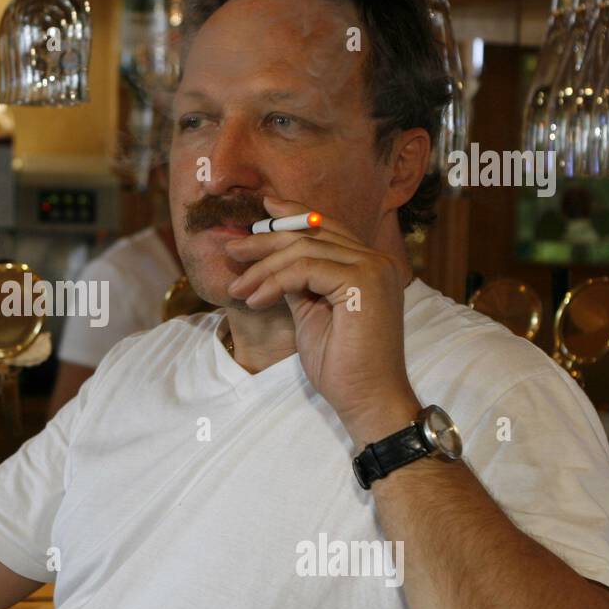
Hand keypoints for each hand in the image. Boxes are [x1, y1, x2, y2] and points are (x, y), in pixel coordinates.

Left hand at [223, 197, 418, 442]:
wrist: (365, 398)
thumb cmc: (340, 364)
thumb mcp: (312, 313)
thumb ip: (299, 283)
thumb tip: (272, 262)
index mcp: (369, 266)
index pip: (326, 228)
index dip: (293, 213)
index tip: (262, 210)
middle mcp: (376, 261)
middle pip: (311, 233)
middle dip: (266, 239)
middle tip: (232, 250)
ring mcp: (372, 268)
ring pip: (303, 249)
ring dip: (262, 268)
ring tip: (238, 288)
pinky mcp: (362, 282)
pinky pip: (304, 268)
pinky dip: (273, 282)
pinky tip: (255, 300)